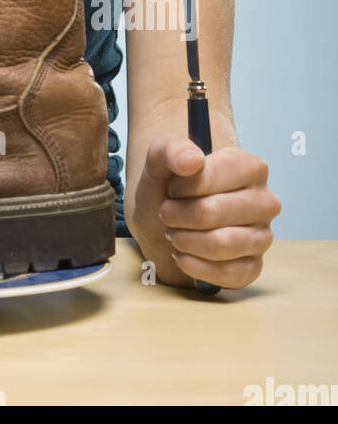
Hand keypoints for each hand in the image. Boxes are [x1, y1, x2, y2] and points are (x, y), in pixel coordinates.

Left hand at [131, 133, 280, 289]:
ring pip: (220, 245)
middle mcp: (264, 201)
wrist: (163, 225)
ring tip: (173, 233)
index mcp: (250, 167)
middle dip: (177, 215)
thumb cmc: (169, 189)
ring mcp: (262, 236)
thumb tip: (193, 160)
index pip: (210, 177)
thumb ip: (170, 149)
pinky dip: (194, 266)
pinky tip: (182, 255)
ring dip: (184, 241)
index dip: (180, 186)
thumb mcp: (159, 160)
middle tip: (167, 213)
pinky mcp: (254, 267)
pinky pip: (227, 274)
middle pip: (212, 212)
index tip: (172, 189)